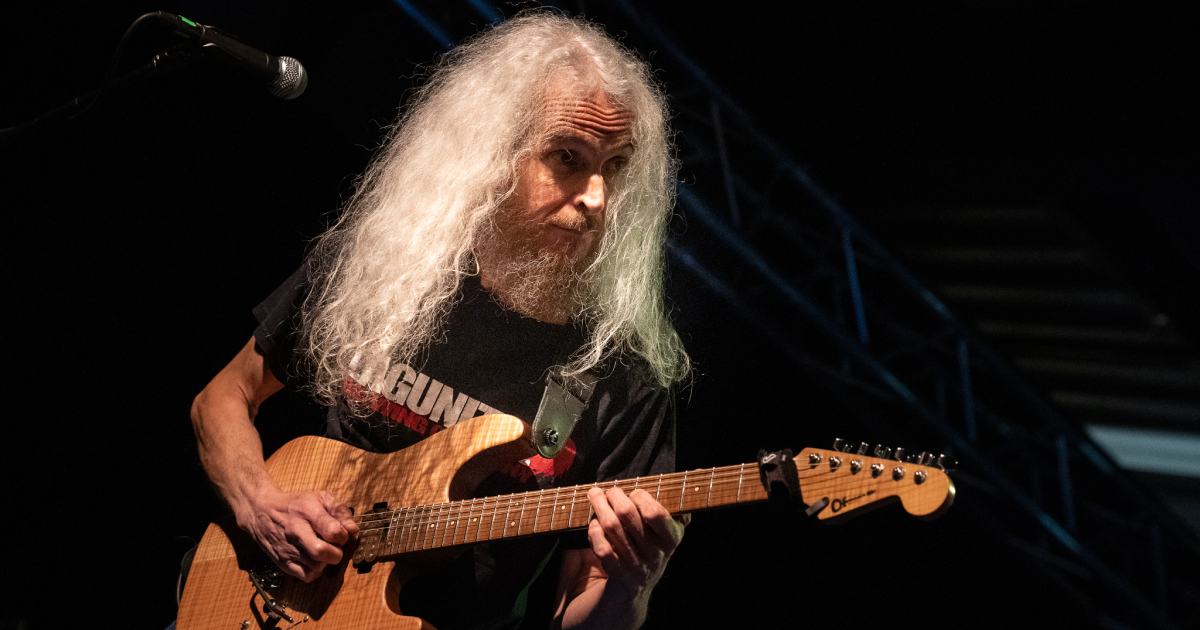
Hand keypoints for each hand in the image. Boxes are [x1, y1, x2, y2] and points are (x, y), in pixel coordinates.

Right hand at [237, 489, 359, 582]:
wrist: (262, 511)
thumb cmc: (296, 504)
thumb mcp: (320, 498)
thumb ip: (340, 511)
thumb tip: (353, 530)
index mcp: (308, 512)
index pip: (333, 531)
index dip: (343, 535)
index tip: (340, 534)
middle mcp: (296, 532)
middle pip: (322, 552)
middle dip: (337, 552)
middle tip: (334, 546)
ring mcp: (288, 549)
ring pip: (316, 567)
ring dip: (326, 562)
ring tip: (323, 551)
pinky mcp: (283, 563)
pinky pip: (306, 576)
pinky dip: (315, 571)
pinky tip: (314, 560)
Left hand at [585, 487, 689, 597]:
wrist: (634, 590)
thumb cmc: (649, 550)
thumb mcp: (668, 532)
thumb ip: (676, 511)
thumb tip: (688, 480)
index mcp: (671, 539)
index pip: (655, 513)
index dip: (641, 497)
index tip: (634, 493)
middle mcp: (654, 553)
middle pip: (627, 513)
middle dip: (614, 496)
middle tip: (609, 491)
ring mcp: (635, 564)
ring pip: (612, 526)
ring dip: (600, 507)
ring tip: (595, 496)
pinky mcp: (616, 572)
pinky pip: (602, 548)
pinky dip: (595, 531)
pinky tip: (594, 524)